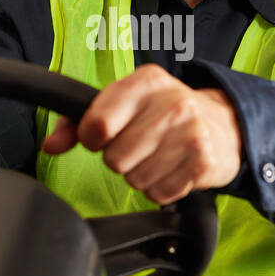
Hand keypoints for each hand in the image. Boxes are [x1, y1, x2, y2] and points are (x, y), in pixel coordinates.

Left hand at [40, 63, 242, 204]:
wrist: (223, 124)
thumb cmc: (162, 112)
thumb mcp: (123, 102)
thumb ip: (79, 120)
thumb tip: (51, 145)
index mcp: (146, 82)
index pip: (98, 123)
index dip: (92, 138)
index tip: (102, 135)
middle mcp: (172, 104)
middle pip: (115, 158)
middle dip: (120, 158)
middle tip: (138, 146)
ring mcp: (191, 134)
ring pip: (135, 179)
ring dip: (141, 175)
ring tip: (157, 156)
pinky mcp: (204, 163)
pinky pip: (159, 194)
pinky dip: (161, 188)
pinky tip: (172, 168)